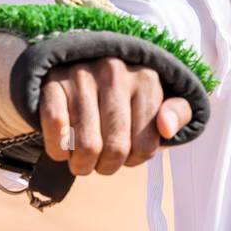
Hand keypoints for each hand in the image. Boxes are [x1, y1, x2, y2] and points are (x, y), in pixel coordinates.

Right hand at [39, 56, 190, 175]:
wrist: (75, 63)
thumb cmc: (123, 94)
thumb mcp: (158, 100)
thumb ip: (177, 114)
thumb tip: (167, 129)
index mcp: (147, 78)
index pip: (145, 146)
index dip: (134, 161)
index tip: (127, 154)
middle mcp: (116, 72)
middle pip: (115, 149)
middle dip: (106, 167)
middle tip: (100, 162)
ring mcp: (82, 74)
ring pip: (86, 146)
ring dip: (81, 164)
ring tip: (82, 158)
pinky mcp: (53, 81)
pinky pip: (57, 130)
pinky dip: (57, 150)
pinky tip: (62, 147)